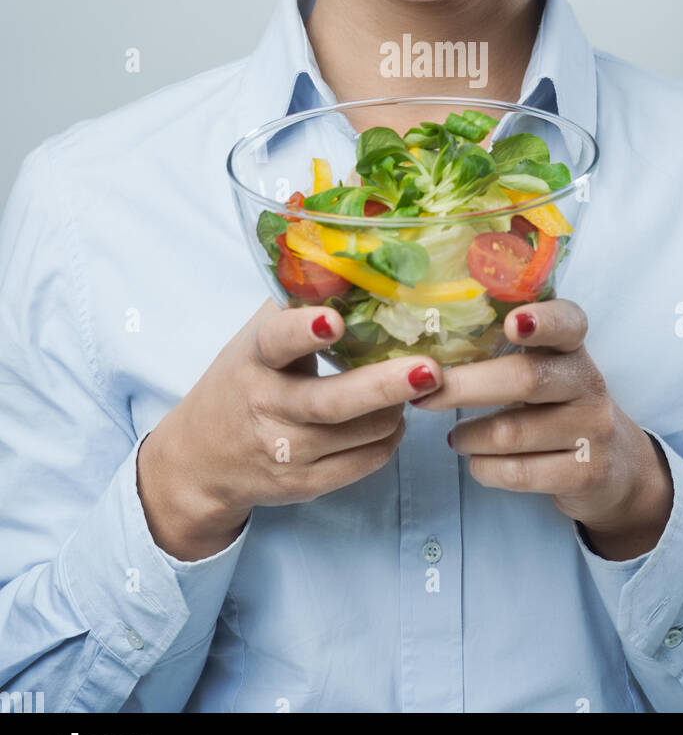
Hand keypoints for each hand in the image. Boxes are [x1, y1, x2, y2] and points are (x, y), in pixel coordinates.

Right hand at [137, 299, 441, 560]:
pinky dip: (388, 440)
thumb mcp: (257, 337)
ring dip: (396, 409)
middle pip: (331, 403)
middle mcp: (268, 407)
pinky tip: (394, 418)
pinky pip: (362, 463)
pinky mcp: (304, 485)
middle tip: (429, 369)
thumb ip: (297, 300)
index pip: (278, 341)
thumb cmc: (243, 380)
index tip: (335, 320)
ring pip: (359, 434)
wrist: (201, 460)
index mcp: (255, 359)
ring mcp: (285, 452)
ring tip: (416, 385)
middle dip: (384, 386)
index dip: (305, 330)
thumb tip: (350, 249)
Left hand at [410, 299, 672, 559]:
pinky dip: (484, 468)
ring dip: (470, 436)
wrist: (614, 468)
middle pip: (526, 379)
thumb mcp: (545, 370)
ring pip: (513, 433)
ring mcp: (591, 430)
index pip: (568, 321)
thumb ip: (502, 351)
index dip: (543, 320)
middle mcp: (587, 383)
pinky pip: (519, 472)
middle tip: (427, 393)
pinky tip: (477, 461)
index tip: (512, 323)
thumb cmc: (557, 407)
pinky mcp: (585, 473)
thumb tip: (427, 351)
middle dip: (466, 387)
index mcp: (572, 348)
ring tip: (456, 436)